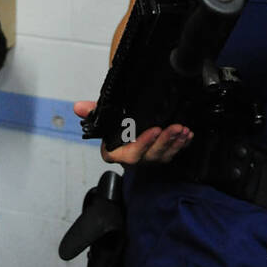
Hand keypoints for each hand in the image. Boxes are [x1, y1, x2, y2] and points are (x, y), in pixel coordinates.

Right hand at [73, 100, 193, 166]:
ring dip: (174, 143)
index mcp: (115, 152)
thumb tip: (78, 106)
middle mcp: (132, 159)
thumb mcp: (104, 118)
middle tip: (174, 128)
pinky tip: (188, 136)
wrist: (127, 132)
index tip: (153, 130)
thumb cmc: (115, 127)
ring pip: (162, 156)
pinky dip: (181, 146)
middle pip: (148, 156)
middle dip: (163, 142)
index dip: (141, 144)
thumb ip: (93, 111)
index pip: (126, 153)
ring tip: (182, 129)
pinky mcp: (160, 158)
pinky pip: (172, 154)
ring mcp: (147, 160)